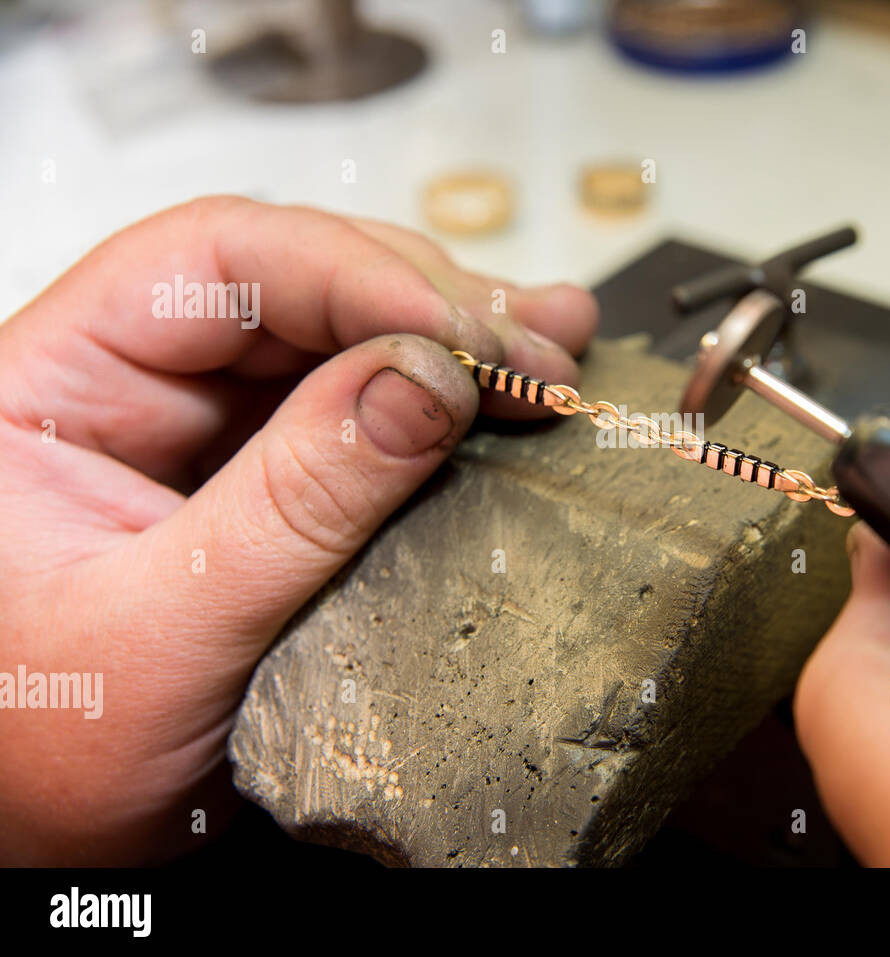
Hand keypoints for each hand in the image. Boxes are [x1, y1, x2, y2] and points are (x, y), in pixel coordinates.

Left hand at [0, 196, 597, 863]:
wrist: (50, 841)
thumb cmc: (45, 754)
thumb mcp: (169, 635)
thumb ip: (296, 505)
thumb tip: (424, 382)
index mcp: (53, 383)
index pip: (213, 263)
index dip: (351, 274)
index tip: (464, 332)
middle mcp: (129, 380)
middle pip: (295, 280)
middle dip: (428, 304)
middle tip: (534, 356)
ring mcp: (204, 423)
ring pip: (342, 329)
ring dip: (457, 334)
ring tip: (553, 348)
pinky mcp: (264, 473)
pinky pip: (363, 404)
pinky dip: (449, 393)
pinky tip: (515, 380)